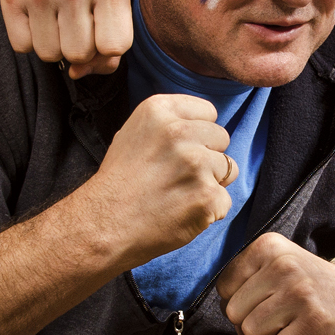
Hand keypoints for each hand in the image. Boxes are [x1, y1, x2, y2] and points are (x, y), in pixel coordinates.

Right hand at [1, 0, 131, 77]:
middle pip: (78, 54)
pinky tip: (38, 16)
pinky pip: (22, 46)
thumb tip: (76, 73)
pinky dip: (30, 39)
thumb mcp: (116, 0)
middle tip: (77, 23)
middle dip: (79, 47)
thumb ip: (111, 44)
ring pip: (49, 54)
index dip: (106, 48)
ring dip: (54, 44)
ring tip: (57, 18)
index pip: (114, 47)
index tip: (100, 30)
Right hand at [82, 94, 234, 263]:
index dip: (198, 133)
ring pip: (229, 168)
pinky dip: (209, 210)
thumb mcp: (133, 133)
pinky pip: (225, 199)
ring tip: (179, 194)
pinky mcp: (207, 195)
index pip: (208, 111)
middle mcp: (179, 131)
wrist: (105, 225)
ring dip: (211, 183)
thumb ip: (168, 123)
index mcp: (160, 109)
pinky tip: (182, 213)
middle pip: (222, 138)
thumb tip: (201, 126)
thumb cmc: (118, 184)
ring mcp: (195, 163)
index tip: (180, 150)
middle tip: (177, 176)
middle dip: (207, 157)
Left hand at [217, 233, 334, 334]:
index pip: (224, 287)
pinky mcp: (315, 324)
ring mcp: (301, 294)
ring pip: (251, 333)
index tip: (270, 300)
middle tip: (285, 316)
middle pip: (235, 313)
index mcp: (270, 246)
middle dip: (255, 323)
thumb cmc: (319, 290)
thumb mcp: (283, 266)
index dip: (242, 303)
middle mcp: (284, 265)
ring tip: (296, 325)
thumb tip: (220, 307)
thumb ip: (248, 277)